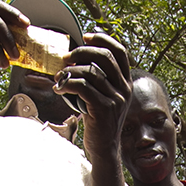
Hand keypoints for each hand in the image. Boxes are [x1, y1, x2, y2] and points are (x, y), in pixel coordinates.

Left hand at [55, 33, 131, 160]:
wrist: (104, 148)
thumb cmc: (99, 121)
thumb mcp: (103, 97)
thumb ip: (97, 80)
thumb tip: (75, 60)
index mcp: (126, 83)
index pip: (119, 52)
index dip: (102, 39)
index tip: (85, 37)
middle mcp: (124, 89)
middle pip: (104, 57)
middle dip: (82, 52)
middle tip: (66, 58)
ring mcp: (116, 98)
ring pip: (90, 72)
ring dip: (70, 71)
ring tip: (59, 78)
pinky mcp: (104, 108)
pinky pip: (83, 87)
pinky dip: (67, 84)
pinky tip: (59, 88)